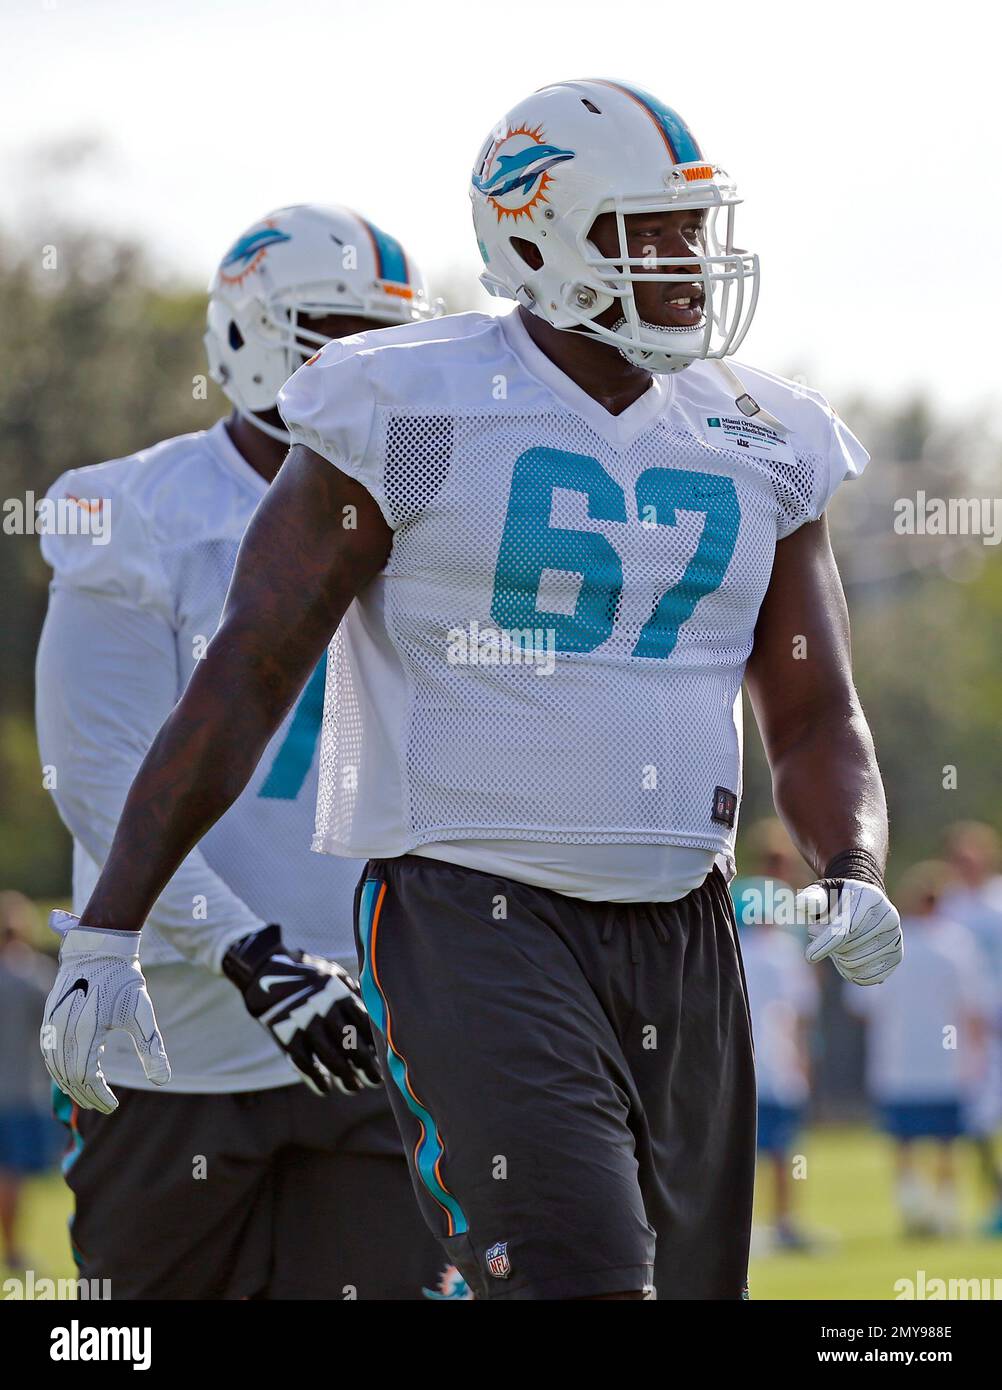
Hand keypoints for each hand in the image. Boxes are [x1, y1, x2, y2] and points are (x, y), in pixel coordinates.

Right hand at [40, 911, 170, 1112]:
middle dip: (86, 1096)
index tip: (113, 1106)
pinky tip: (73, 1077)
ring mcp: (52, 1024)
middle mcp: (63, 1029)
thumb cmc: (123, 980)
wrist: (99, 949)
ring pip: (56, 1068)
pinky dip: (59, 1071)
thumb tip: (163, 1080)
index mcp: (86, 1029)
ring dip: (71, 1087)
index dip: (99, 1096)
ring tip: (90, 1096)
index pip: (86, 1077)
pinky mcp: (48, 1019)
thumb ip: (151, 1048)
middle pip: (69, 1078)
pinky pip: (49, 1054)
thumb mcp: (142, 1013)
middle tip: (104, 1105)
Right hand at [222, 924, 380, 1095]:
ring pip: (332, 1060)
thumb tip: (376, 1021)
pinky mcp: (286, 1037)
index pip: (366, 1026)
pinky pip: (306, 1065)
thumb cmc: (306, 975)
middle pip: (352, 1046)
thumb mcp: (333, 974)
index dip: (376, 1046)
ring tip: (355, 1088)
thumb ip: (354, 994)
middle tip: (376, 1081)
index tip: (383, 1059)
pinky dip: (317, 1079)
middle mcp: (325, 1010)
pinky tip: (326, 1088)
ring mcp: (305, 1025)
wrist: (264, 973)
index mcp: (340, 994)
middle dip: (367, 1067)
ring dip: (346, 1078)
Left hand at [798, 878, 903, 985]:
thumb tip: (801, 904)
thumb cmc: (837, 897)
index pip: (846, 929)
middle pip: (849, 950)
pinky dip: (852, 973)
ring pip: (856, 965)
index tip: (808, 958)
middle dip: (827, 947)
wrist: (864, 901)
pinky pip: (870, 977)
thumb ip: (811, 898)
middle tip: (817, 932)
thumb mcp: (822, 891)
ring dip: (837, 959)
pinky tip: (844, 958)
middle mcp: (888, 917)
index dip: (825, 944)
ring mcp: (895, 937)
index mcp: (870, 898)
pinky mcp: (897, 955)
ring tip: (833, 942)